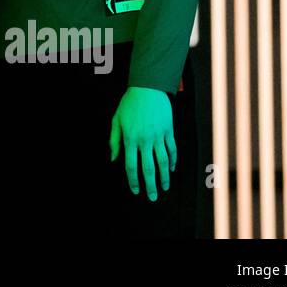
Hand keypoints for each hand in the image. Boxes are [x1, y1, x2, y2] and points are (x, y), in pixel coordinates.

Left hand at [109, 86, 175, 200]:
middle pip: (148, 167)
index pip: (131, 165)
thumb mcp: (116, 120)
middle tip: (153, 197)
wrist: (147, 89)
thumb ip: (114, 141)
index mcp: (130, 138)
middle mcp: (145, 140)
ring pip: (162, 161)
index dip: (133, 179)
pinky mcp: (168, 131)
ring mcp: (158, 136)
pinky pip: (172, 149)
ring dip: (164, 177)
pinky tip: (172, 169)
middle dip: (150, 185)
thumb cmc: (129, 104)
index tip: (135, 190)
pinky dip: (173, 161)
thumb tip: (113, 159)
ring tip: (165, 187)